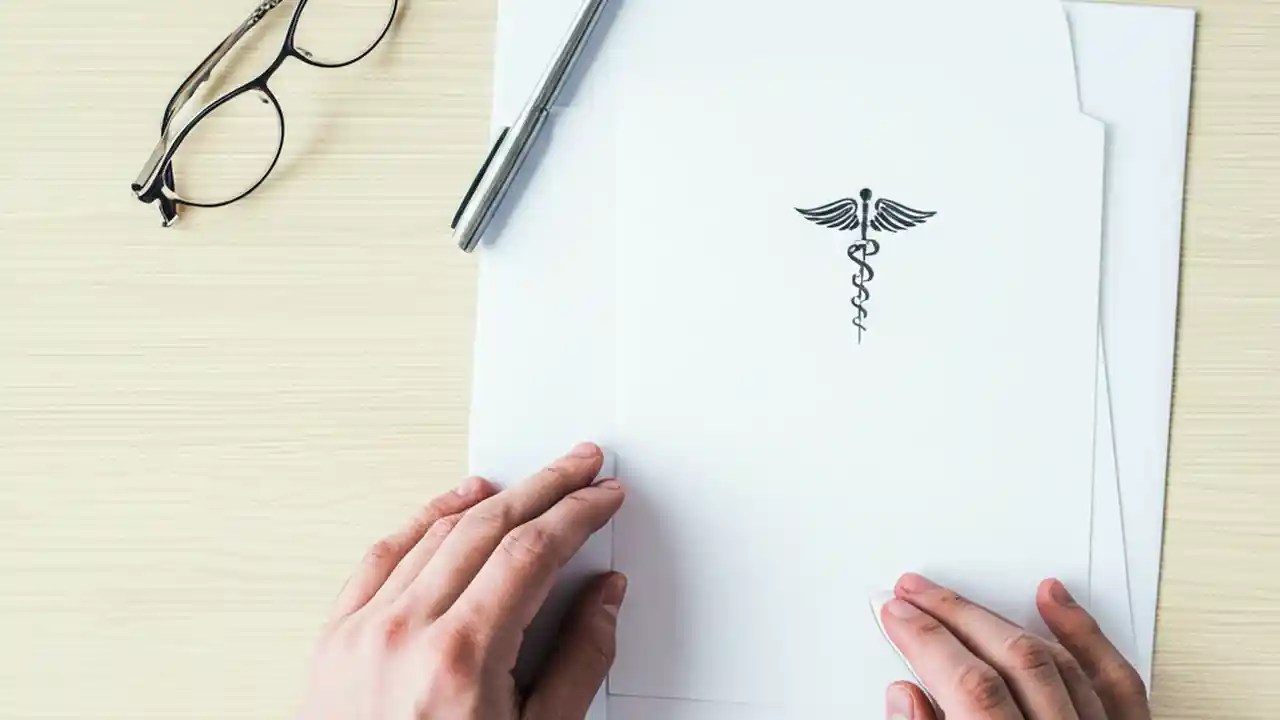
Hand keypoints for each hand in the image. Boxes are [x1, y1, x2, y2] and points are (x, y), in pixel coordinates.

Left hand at [296, 442, 625, 719]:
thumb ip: (578, 663)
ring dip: (489, 498)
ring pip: (434, 532)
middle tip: (580, 466)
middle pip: (488, 527)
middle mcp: (404, 634)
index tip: (603, 495)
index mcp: (460, 659)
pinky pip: (380, 558)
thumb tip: (603, 596)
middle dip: (544, 488)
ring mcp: (361, 633)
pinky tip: (450, 508)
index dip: (577, 513)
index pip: (532, 551)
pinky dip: (421, 522)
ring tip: (528, 480)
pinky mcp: (333, 641)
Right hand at [880, 573, 1148, 719]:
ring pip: (1056, 661)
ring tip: (956, 597)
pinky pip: (1116, 679)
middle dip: (952, 617)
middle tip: (912, 594)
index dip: (924, 641)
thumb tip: (905, 699)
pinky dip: (1085, 633)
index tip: (894, 612)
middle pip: (1012, 660)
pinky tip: (1055, 599)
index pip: (969, 687)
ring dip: (1001, 619)